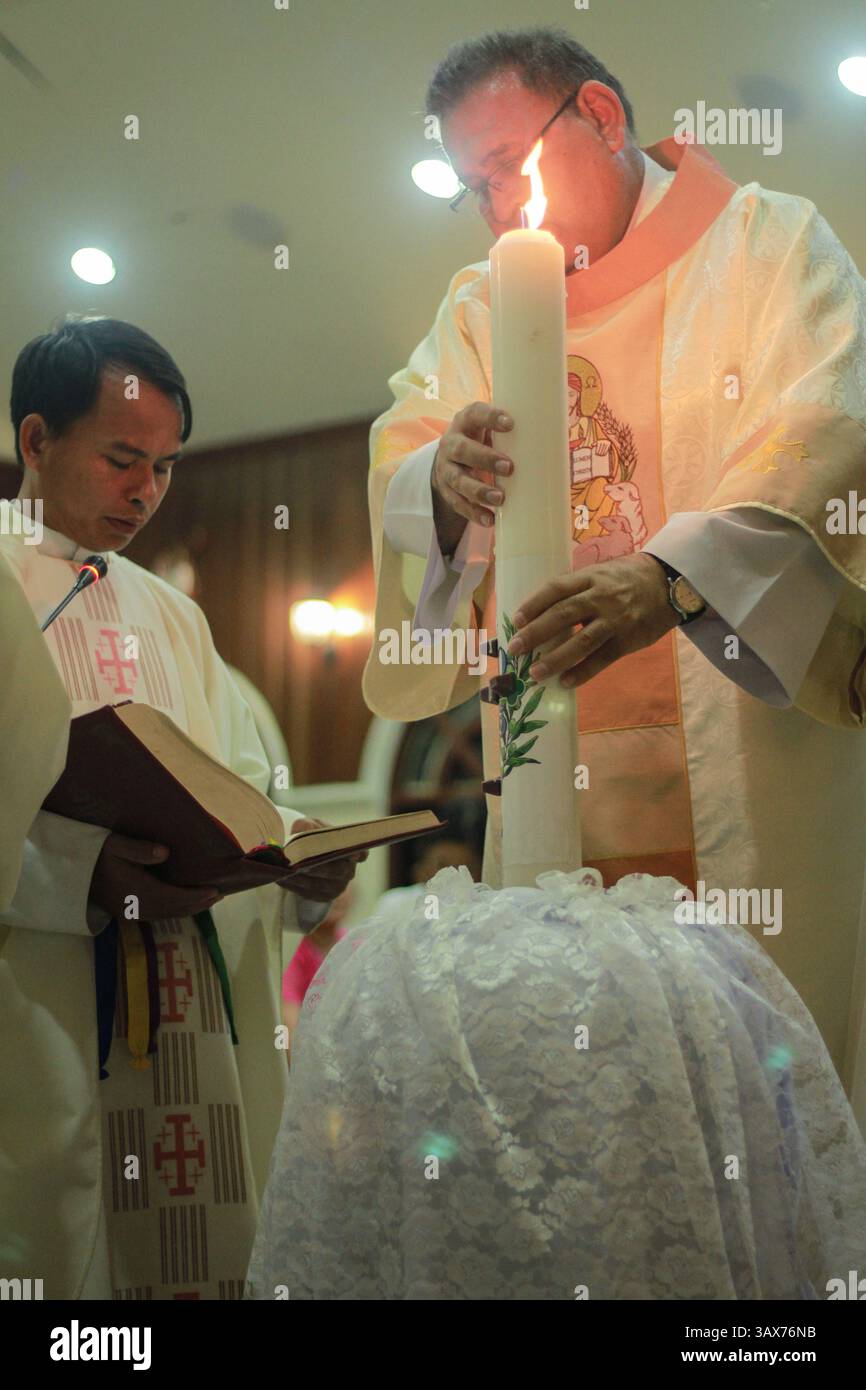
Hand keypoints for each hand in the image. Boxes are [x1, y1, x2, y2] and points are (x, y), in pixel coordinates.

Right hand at [90, 834, 223, 920]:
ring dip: (187, 908)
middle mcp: (136, 906)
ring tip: (207, 900)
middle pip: (174, 910)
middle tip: (218, 895)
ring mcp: (131, 911)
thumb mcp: (114, 845)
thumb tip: (164, 852)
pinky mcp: (126, 911)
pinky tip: (181, 903)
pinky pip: (157, 915)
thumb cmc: (94, 854)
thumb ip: (139, 849)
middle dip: (197, 904)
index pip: (174, 898)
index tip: (215, 891)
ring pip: (166, 914)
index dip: (196, 896)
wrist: (70, 871)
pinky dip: (174, 910)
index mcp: (137, 891)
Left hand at [278, 817, 367, 902]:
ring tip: (283, 869)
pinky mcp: (322, 897)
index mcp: (353, 851)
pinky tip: (279, 877)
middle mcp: (348, 871)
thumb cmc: (313, 836)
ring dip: (298, 877)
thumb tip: (303, 831)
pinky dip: (292, 885)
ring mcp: (336, 887)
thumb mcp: (311, 825)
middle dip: (317, 867)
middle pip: (336, 871)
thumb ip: (308, 825)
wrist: (307, 854)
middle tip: (300, 862)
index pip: (361, 853)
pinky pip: (306, 893)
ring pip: (317, 884)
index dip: (359, 853)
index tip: (353, 852)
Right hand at [432, 401, 514, 531]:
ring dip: (479, 490)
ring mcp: (446, 469)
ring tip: (500, 499)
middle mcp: (451, 444)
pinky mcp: (446, 491)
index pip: (475, 414)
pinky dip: (473, 512)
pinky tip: (489, 519)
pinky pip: (458, 503)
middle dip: (485, 459)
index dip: (490, 417)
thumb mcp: (492, 431)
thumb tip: (563, 450)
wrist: (451, 458)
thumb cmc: (483, 440)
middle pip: (462, 450)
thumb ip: (516, 435)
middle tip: (509, 467)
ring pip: (459, 480)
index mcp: (465, 422)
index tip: (511, 424)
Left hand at [506, 552, 677, 688]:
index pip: (556, 589)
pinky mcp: (628, 640)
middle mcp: (601, 597)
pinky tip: (565, 682)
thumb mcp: (600, 574)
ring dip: (555, 659)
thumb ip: (575, 590)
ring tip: (535, 674)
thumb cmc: (625, 579)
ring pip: (581, 641)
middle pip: (563, 615)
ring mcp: (616, 619)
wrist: (669, 583)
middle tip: (514, 649)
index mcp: (590, 577)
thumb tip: (540, 614)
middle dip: (535, 633)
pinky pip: (602, 659)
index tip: (516, 620)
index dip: (534, 604)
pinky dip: (582, 672)